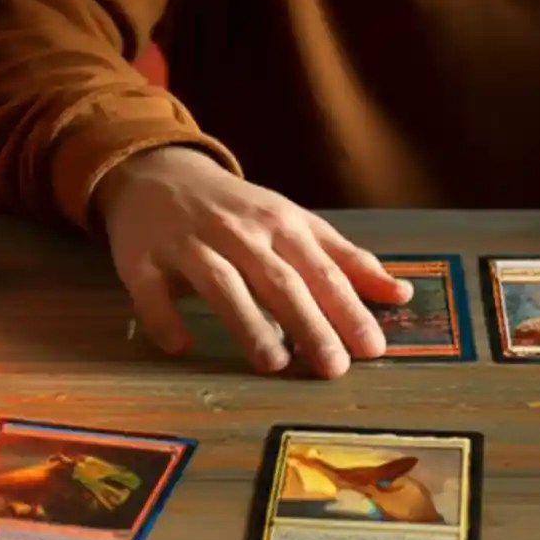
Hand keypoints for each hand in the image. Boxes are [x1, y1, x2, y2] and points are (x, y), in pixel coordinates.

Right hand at [94, 146, 411, 377]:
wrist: (158, 172)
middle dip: (309, 323)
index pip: (322, 271)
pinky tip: (181, 344)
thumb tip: (401, 293)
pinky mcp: (139, 257)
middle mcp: (238, 231)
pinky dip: (163, 316)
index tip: (373, 347)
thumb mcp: (295, 224)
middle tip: (333, 367)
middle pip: (278, 279)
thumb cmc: (239, 211)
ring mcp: (187, 242)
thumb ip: (346, 260)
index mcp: (281, 224)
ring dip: (247, 322)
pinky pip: (150, 290)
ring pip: (221, 282)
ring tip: (274, 363)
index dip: (349, 308)